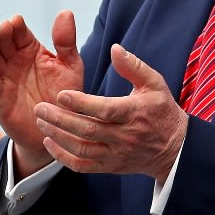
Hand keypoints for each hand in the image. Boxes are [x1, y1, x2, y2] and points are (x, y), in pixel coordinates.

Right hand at [0, 12, 83, 177]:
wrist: (60, 128)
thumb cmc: (66, 95)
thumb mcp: (71, 66)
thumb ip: (66, 42)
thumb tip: (65, 12)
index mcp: (32, 51)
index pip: (21, 34)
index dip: (17, 27)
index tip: (16, 21)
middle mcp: (15, 61)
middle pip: (3, 43)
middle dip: (1, 34)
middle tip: (3, 28)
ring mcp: (5, 77)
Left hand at [34, 44, 187, 180]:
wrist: (174, 148)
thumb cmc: (162, 111)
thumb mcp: (155, 84)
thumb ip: (134, 66)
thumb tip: (114, 48)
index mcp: (135, 113)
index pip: (106, 109)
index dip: (82, 103)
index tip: (61, 94)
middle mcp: (125, 136)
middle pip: (88, 130)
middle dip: (60, 119)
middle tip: (40, 108)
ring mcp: (116, 153)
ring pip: (81, 149)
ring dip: (58, 136)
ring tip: (41, 121)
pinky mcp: (110, 166)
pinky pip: (82, 165)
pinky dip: (62, 156)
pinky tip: (49, 142)